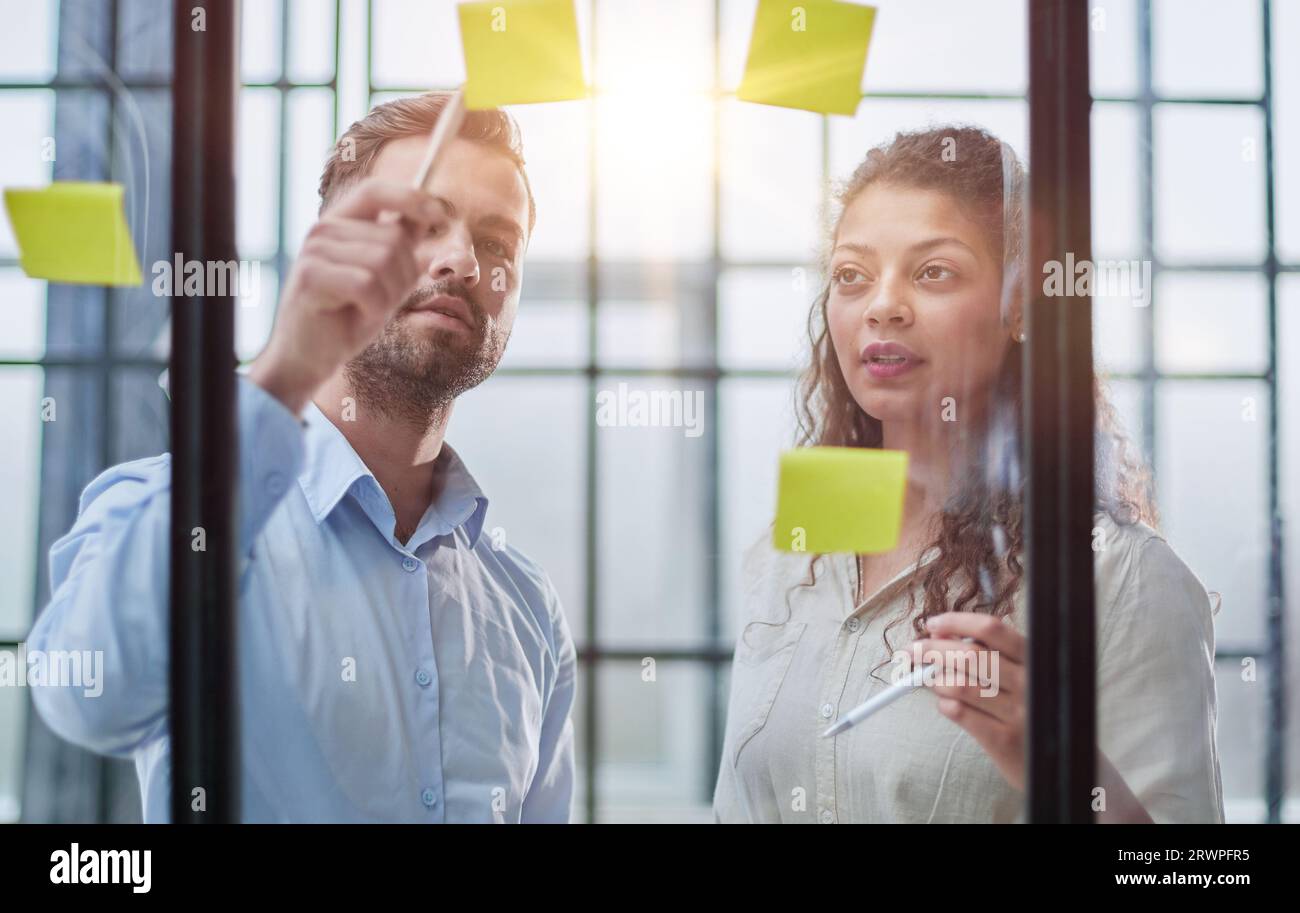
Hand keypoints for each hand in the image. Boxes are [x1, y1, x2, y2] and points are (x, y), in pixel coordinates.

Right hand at [248, 178, 443, 414]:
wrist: (309, 356)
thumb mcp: (385, 277)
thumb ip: (401, 245)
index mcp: (340, 223)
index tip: (441, 216)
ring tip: (368, 310)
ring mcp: (313, 249)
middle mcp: (324, 229)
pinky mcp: (309, 275)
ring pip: (383, 261)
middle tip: (383, 302)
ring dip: (389, 296)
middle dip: (404, 277)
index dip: (411, 198)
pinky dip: (374, 307)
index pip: (376, 191)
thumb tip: (433, 214)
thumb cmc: (349, 315)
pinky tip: (358, 316)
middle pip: (393, 239)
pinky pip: (366, 284)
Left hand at [911, 611, 1026, 790]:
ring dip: (936, 680)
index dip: (956, 622)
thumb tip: (940, 634)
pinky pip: (960, 713)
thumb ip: (990, 654)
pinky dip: (944, 704)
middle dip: (932, 650)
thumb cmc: (1032, 708)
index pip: (991, 629)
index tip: (932, 624)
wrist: (1061, 761)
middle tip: (913, 651)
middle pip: (969, 655)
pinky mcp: (1003, 740)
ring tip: (931, 681)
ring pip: (960, 685)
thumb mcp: (1023, 675)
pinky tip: (946, 703)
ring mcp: (1017, 713)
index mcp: (1033, 659)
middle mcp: (1028, 683)